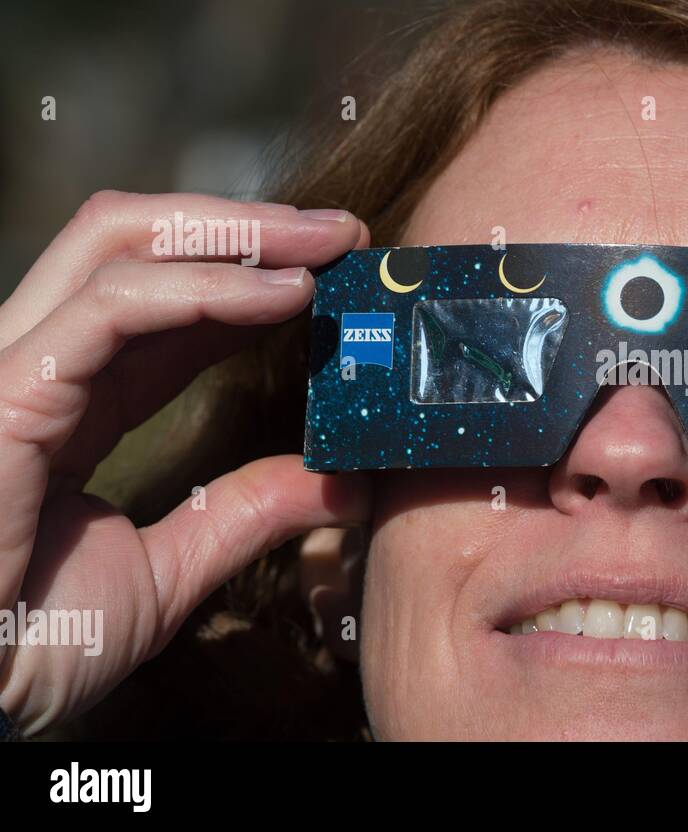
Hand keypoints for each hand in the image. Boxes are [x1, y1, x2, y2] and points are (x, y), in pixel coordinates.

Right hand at [0, 192, 372, 733]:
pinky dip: (203, 289)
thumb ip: (244, 514)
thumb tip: (337, 483)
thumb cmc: (33, 649)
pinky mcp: (7, 392)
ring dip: (236, 236)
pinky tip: (281, 293)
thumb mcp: (167, 571)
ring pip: (118, 251)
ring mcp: (14, 370)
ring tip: (325, 242)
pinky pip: (109, 310)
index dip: (245, 276)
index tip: (331, 269)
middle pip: (134, 248)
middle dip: (243, 228)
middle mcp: (40, 368)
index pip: (161, 307)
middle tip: (339, 231)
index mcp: (69, 404)